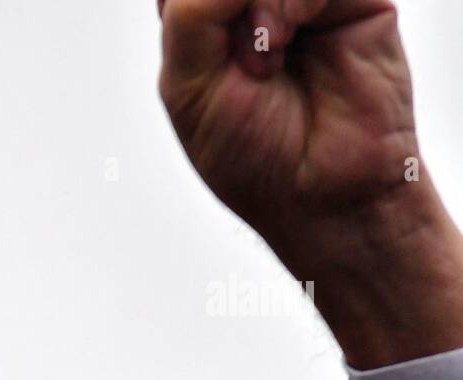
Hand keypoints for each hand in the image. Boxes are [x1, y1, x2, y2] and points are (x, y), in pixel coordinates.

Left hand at [158, 0, 414, 239]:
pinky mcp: (357, 2)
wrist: (321, 197)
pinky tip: (286, 35)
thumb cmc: (253, 158)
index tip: (199, 31)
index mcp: (205, 29)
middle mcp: (252, 8)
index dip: (186, 0)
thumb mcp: (188, 86)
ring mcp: (303, 3)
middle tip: (235, 47)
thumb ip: (191, 15)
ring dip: (256, 1)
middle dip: (223, 0)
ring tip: (264, 55)